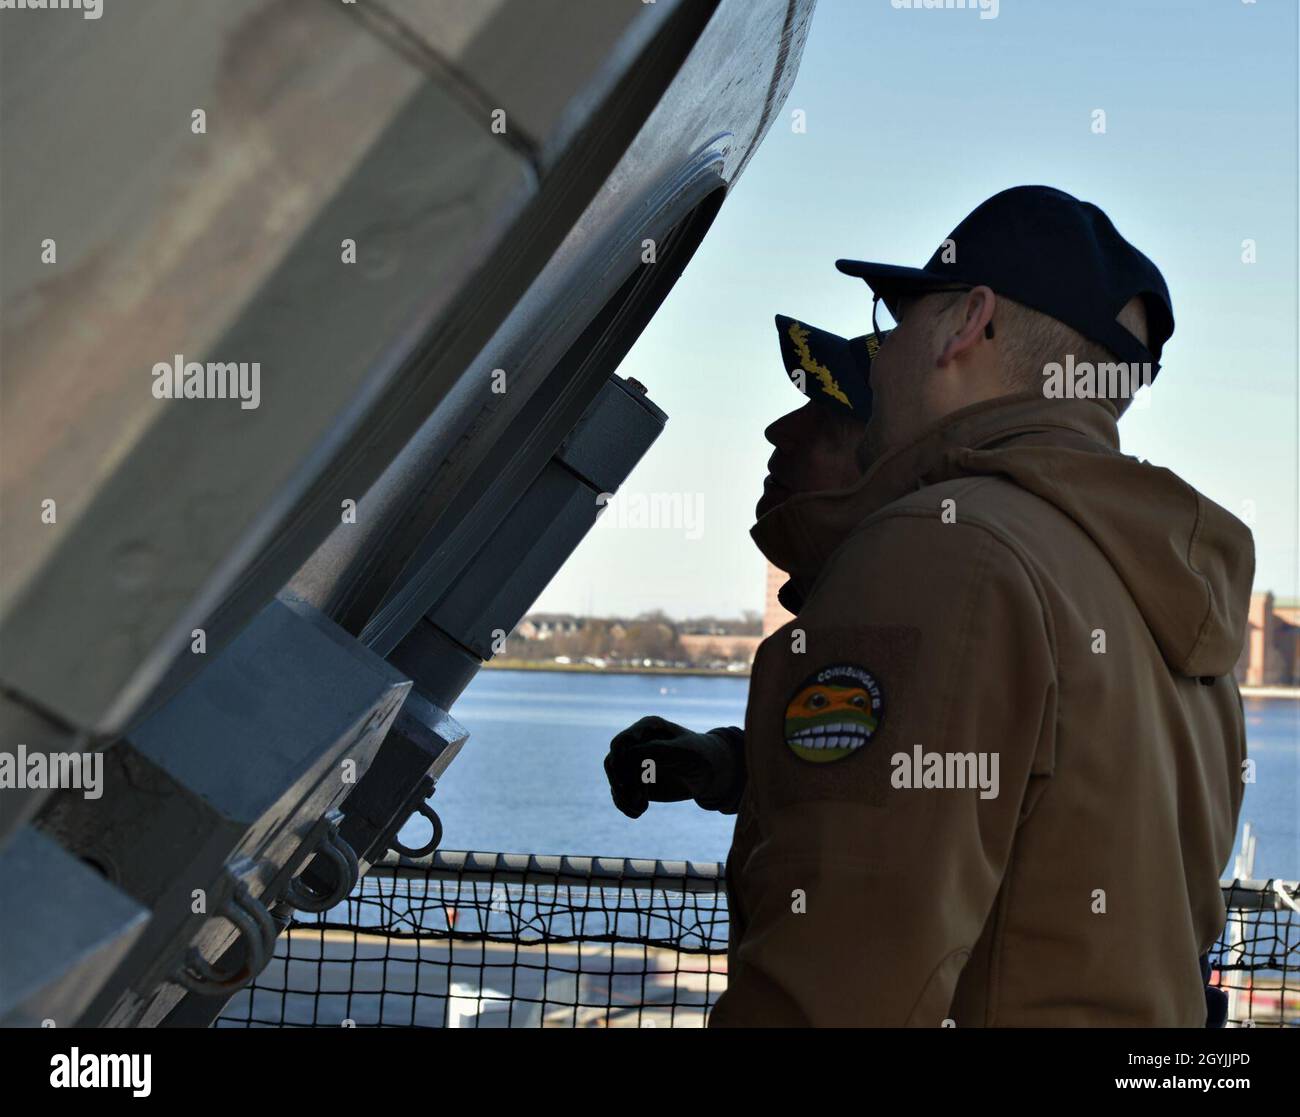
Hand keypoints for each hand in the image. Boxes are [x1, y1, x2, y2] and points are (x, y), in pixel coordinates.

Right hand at [603, 716, 743, 817]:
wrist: (710, 773)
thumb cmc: (700, 756)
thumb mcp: (683, 752)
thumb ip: (657, 750)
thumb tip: (628, 755)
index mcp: (647, 727)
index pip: (621, 743)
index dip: (619, 762)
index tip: (625, 783)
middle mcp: (637, 743)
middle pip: (613, 763)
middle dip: (621, 784)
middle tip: (639, 800)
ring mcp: (635, 762)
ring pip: (615, 780)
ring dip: (623, 797)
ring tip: (641, 808)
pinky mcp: (636, 780)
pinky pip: (621, 793)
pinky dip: (626, 805)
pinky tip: (639, 812)